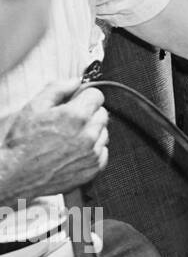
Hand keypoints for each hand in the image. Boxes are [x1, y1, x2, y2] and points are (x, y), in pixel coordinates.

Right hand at [0, 80, 108, 198]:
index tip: (76, 101)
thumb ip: (57, 89)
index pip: (97, 95)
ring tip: (69, 138)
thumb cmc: (22, 143)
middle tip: (69, 121)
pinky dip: (92, 150)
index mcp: (75, 116)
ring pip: (104, 132)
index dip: (84, 96)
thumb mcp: (33, 108)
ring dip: (92, 132)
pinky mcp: (93, 168)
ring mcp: (92, 153)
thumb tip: (75, 81)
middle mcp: (88, 134)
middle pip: (102, 113)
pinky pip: (103, 151)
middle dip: (89, 113)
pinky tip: (74, 151)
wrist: (15, 176)